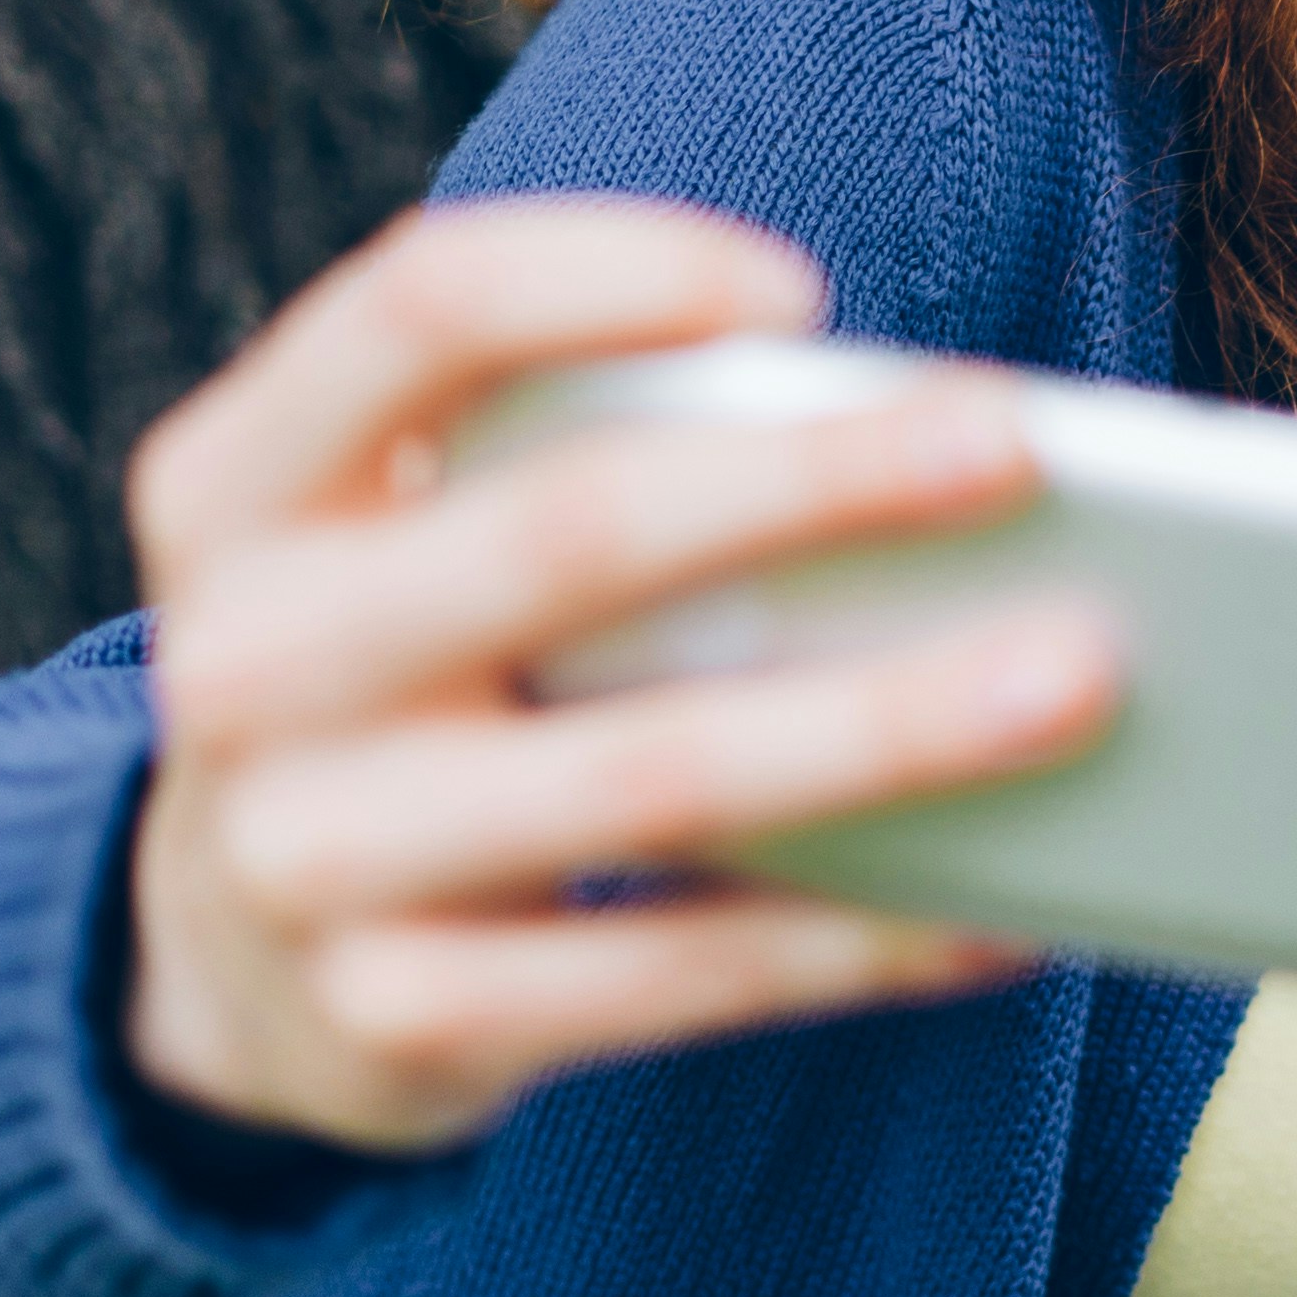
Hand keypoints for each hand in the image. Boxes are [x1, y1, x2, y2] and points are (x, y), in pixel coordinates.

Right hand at [122, 200, 1118, 1156]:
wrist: (216, 972)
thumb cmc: (406, 684)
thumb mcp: (403, 550)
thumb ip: (563, 472)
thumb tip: (924, 457)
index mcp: (237, 485)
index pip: (418, 311)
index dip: (612, 274)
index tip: (801, 292)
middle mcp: (239, 660)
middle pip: (565, 537)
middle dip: (810, 486)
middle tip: (1016, 447)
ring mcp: (303, 855)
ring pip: (647, 778)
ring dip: (886, 726)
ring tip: (1080, 677)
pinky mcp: (397, 1023)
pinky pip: (677, 976)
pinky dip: (861, 937)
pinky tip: (1011, 909)